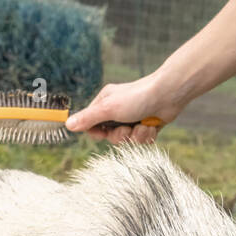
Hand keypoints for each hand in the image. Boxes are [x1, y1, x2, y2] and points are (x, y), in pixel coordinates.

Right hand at [66, 75, 182, 144]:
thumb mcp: (108, 109)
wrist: (168, 95)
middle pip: (111, 136)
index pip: (92, 125)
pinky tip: (152, 125)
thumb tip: (68, 125)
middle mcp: (118, 111)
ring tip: (143, 124)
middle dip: (121, 135)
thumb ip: (88, 118)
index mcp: (105, 103)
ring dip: (137, 136)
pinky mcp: (147, 125)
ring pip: (128, 140)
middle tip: (128, 128)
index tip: (102, 133)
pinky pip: (142, 140)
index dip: (97, 133)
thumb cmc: (137, 97)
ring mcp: (133, 119)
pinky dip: (147, 135)